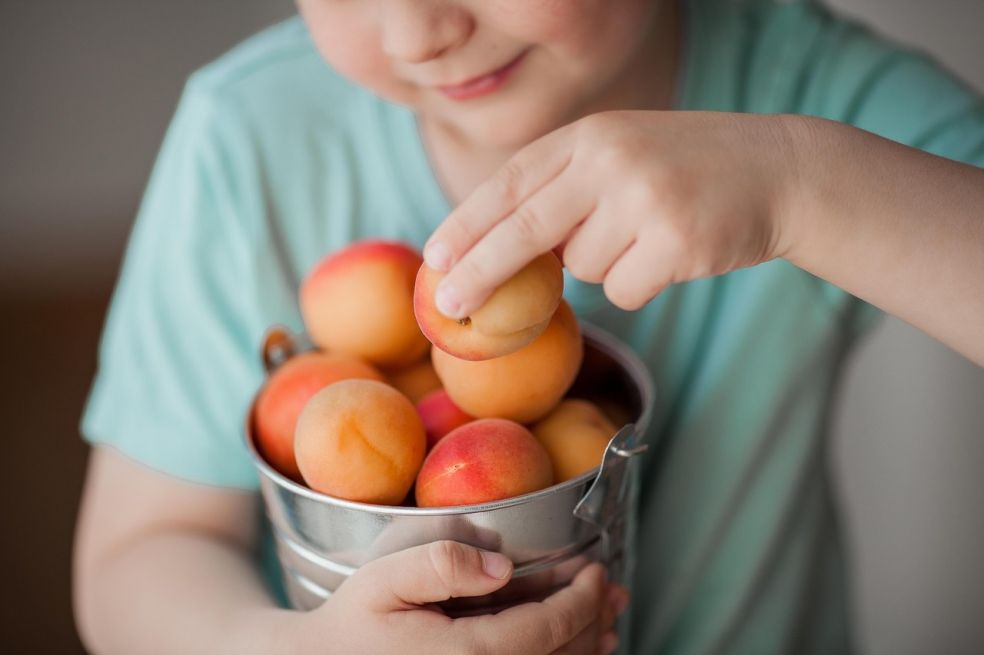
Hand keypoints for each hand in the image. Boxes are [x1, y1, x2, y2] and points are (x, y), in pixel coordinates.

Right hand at [286, 540, 626, 654]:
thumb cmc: (352, 624)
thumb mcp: (383, 580)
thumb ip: (439, 563)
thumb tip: (500, 565)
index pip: (549, 629)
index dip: (582, 598)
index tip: (595, 569)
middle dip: (594, 619)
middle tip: (610, 589)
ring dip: (588, 644)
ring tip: (607, 617)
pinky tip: (576, 646)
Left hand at [423, 110, 799, 316]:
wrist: (780, 169)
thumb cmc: (688, 171)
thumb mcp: (621, 156)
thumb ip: (565, 191)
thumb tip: (506, 254)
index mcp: (590, 135)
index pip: (510, 182)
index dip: (467, 222)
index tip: (434, 257)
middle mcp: (611, 159)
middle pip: (523, 229)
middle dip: (479, 273)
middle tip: (446, 307)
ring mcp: (645, 198)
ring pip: (582, 269)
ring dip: (604, 266)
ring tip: (648, 233)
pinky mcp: (677, 241)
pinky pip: (621, 291)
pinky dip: (637, 286)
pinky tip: (671, 254)